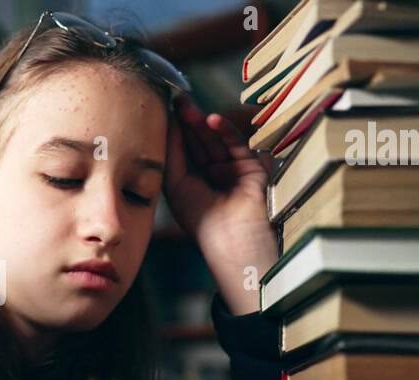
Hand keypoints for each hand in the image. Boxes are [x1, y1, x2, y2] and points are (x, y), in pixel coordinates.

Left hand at [163, 95, 270, 239]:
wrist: (231, 240)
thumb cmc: (199, 219)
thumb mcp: (176, 185)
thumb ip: (173, 155)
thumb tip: (171, 124)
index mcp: (192, 181)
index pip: (184, 149)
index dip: (177, 130)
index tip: (167, 109)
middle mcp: (212, 174)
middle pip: (199, 141)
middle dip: (189, 121)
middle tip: (179, 99)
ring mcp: (232, 169)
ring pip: (216, 140)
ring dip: (203, 123)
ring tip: (189, 107)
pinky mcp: (251, 167)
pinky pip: (237, 144)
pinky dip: (225, 131)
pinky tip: (211, 120)